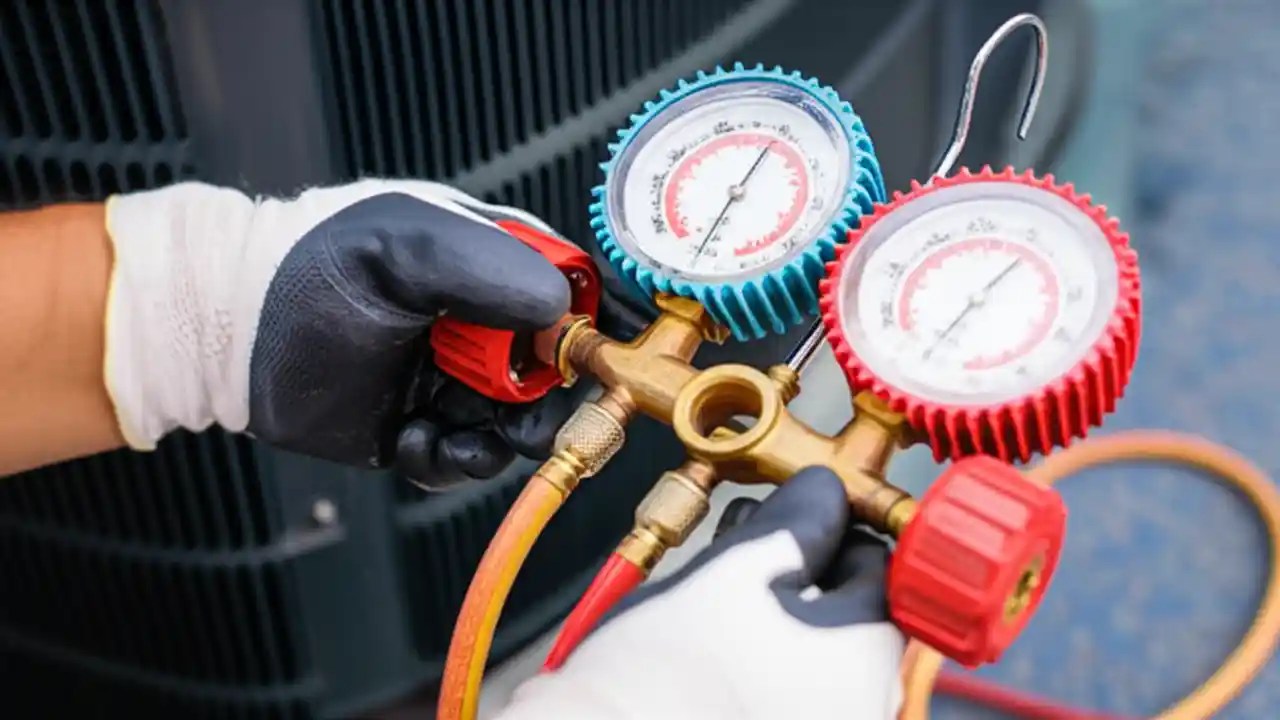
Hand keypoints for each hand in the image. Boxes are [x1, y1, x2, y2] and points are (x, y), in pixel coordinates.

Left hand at [104, 179, 574, 486]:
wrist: (228, 325)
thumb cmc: (309, 263)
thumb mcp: (407, 242)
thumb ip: (489, 266)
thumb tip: (561, 308)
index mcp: (485, 266)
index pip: (569, 294)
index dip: (588, 327)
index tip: (593, 356)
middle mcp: (475, 325)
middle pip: (549, 374)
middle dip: (544, 403)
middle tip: (520, 415)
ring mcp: (446, 379)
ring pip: (510, 426)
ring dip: (497, 441)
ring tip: (459, 436)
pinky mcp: (414, 427)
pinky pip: (458, 458)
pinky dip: (448, 459)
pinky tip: (414, 439)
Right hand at [496, 468, 903, 719]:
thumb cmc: (660, 674)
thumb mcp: (731, 570)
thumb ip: (795, 522)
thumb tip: (823, 492)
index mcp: (866, 662)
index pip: (876, 565)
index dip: (828, 525)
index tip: (790, 512)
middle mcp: (859, 706)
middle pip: (847, 611)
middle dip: (798, 567)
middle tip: (747, 543)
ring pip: (814, 649)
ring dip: (776, 608)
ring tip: (720, 585)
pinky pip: (788, 687)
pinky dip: (762, 655)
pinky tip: (717, 636)